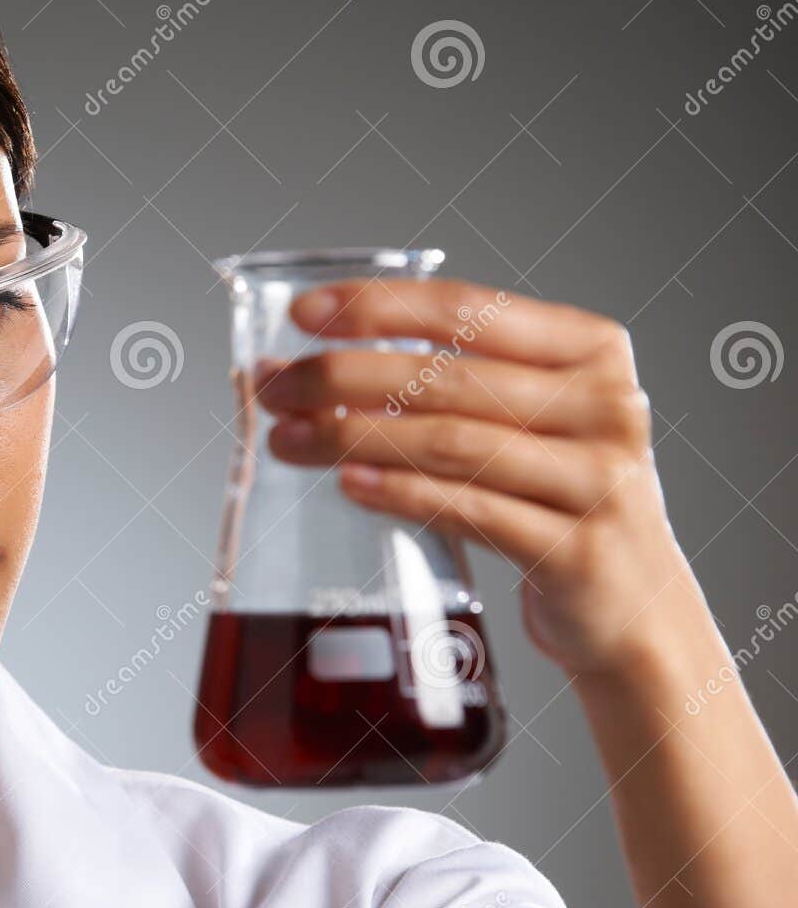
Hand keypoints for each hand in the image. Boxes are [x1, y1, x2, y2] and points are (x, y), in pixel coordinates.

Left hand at [256, 277, 695, 675]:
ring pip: (452, 444)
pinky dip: (401, 494)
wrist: (631, 601)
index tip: (303, 315)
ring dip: (354, 437)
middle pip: (447, 378)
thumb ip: (443, 384)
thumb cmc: (555, 497)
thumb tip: (298, 366)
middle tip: (276, 391)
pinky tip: (349, 484)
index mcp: (589, 350)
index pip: (467, 309)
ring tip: (290, 440)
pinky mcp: (577, 550)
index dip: (377, 306)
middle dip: (343, 378)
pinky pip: (471, 511)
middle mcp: (604, 406)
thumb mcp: (524, 422)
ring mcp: (597, 480)